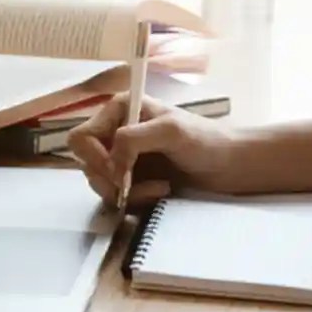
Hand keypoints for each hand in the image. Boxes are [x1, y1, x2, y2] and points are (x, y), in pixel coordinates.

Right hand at [66, 93, 231, 207]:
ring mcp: (122, 159)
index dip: (93, 158)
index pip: (81, 137)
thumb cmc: (206, 140)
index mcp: (118, 111)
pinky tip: (160, 192)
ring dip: (127, 192)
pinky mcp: (132, 181)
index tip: (117, 171)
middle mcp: (115, 132)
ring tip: (158, 188)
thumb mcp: (170, 131)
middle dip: (109, 180)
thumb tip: (110, 159)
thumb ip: (134, 138)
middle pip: (85, 164)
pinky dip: (136, 200)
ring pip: (99, 185)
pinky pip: (116, 198)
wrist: (231, 165)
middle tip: (133, 185)